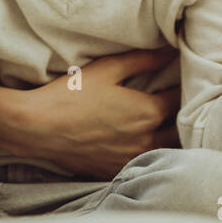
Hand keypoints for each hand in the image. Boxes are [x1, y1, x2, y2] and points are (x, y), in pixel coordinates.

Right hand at [20, 46, 181, 180]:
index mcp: (147, 113)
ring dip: (168, 136)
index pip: (181, 100)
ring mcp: (130, 159)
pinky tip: (137, 140)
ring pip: (164, 150)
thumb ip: (143, 60)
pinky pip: (142, 163)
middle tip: (178, 101)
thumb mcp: (108, 68)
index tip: (182, 78)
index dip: (184, 87)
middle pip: (180, 131)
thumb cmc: (71, 94)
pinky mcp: (114, 171)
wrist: (37, 127)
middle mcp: (145, 141)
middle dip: (183, 116)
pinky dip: (147, 152)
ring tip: (163, 121)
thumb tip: (170, 51)